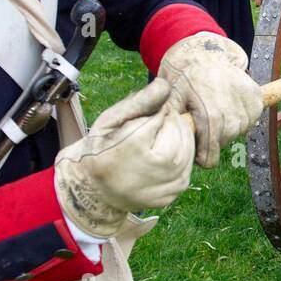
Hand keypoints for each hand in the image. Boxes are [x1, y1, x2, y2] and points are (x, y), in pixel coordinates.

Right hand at [54, 78, 193, 238]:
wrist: (94, 190)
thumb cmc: (100, 149)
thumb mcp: (111, 120)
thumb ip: (139, 101)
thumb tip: (166, 84)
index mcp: (132, 147)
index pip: (163, 116)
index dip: (159, 110)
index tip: (151, 113)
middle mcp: (150, 170)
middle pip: (179, 133)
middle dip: (172, 124)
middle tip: (158, 125)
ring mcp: (161, 187)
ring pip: (187, 152)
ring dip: (179, 140)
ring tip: (161, 139)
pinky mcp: (169, 196)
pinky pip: (186, 170)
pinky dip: (180, 159)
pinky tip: (163, 156)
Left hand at [157, 32, 262, 167]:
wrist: (203, 54)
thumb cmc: (183, 79)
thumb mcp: (169, 100)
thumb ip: (168, 124)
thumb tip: (165, 148)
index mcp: (209, 115)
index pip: (210, 156)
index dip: (202, 157)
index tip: (197, 150)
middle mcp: (231, 111)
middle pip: (224, 142)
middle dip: (212, 139)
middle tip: (202, 123)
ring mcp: (246, 103)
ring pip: (238, 131)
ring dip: (226, 128)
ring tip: (214, 111)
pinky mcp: (255, 97)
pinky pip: (250, 119)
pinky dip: (239, 117)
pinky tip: (227, 105)